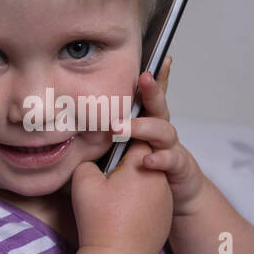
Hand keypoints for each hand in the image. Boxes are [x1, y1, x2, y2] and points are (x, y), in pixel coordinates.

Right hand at [70, 139, 172, 253]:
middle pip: (145, 160)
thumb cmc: (100, 220)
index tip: (109, 146)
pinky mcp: (166, 219)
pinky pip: (153, 202)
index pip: (138, 138)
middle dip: (129, 164)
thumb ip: (88, 161)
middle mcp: (161, 179)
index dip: (122, 139)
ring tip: (116, 200)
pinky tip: (125, 217)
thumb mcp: (83, 181)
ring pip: (150, 182)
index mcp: (144, 164)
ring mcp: (166, 201)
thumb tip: (95, 162)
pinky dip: (140, 204)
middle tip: (108, 177)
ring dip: (136, 185)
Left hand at [121, 57, 207, 216]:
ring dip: (144, 127)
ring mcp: (172, 148)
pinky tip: (147, 160)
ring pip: (164, 130)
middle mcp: (161, 131)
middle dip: (152, 90)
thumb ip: (106, 136)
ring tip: (121, 128)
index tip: (152, 55)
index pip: (147, 96)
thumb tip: (73, 123)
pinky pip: (172, 160)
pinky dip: (160, 159)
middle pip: (158, 105)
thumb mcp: (122, 150)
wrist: (177, 197)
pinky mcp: (180, 167)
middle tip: (142, 77)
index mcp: (146, 124)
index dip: (150, 77)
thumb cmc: (144, 172)